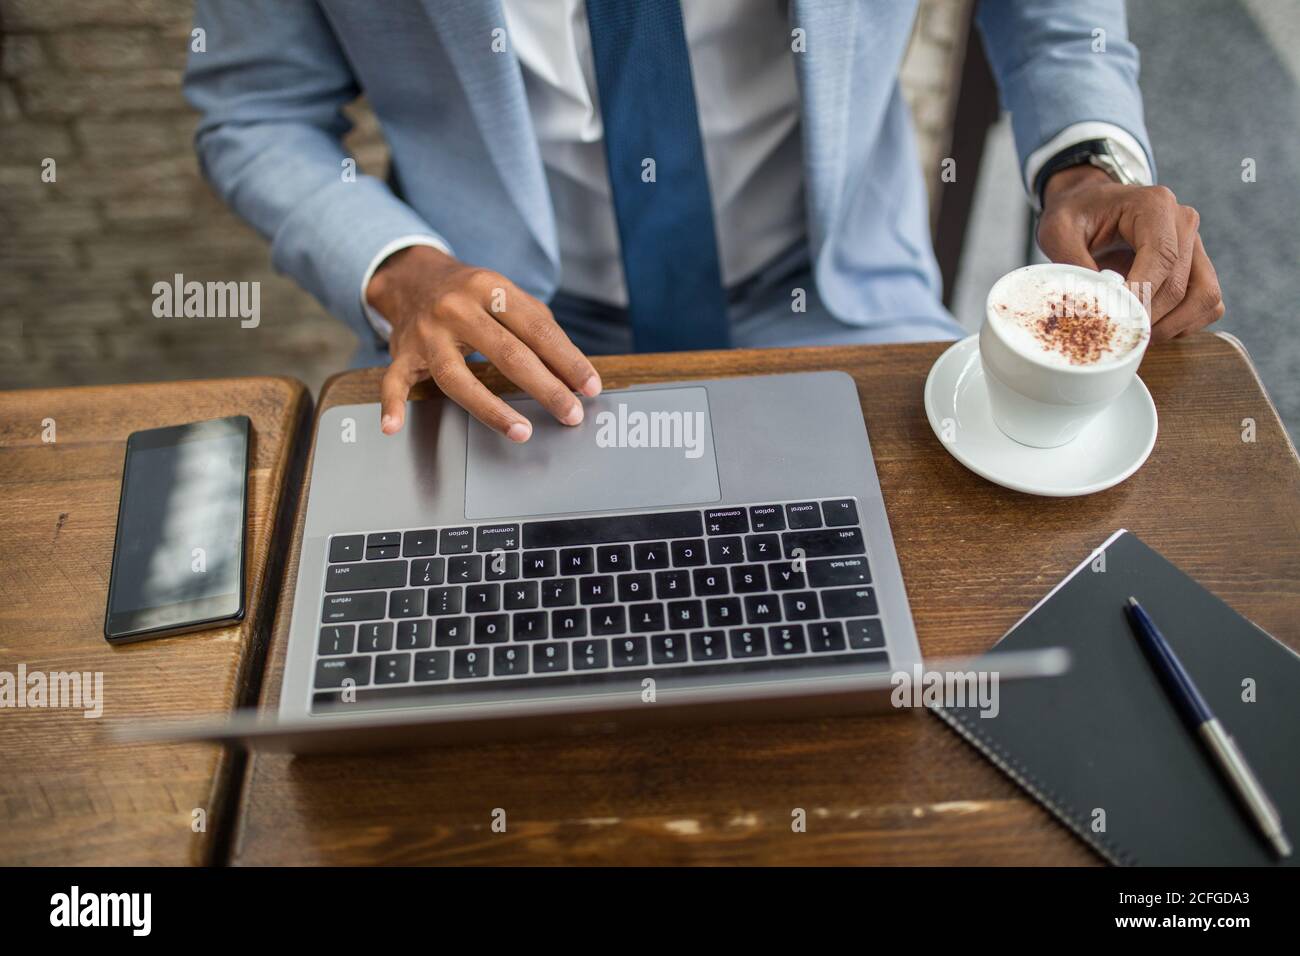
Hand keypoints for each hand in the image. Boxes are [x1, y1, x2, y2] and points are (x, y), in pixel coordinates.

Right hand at [368, 246, 600, 439]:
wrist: (411, 275)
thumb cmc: (472, 294)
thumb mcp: (506, 295)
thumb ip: (539, 329)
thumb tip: (573, 374)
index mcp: (490, 288)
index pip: (537, 329)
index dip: (567, 360)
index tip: (590, 387)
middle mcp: (456, 308)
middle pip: (506, 353)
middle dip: (544, 387)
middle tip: (570, 413)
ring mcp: (426, 332)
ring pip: (457, 376)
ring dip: (490, 408)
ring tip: (521, 431)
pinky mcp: (402, 353)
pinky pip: (394, 381)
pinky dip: (392, 405)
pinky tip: (393, 428)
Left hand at [1037, 165, 1224, 341]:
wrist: (1089, 205)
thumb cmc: (1075, 215)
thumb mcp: (1058, 231)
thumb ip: (1072, 263)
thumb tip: (1093, 304)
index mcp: (1155, 206)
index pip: (1162, 259)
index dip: (1141, 296)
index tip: (1115, 319)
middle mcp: (1184, 223)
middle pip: (1179, 286)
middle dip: (1147, 318)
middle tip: (1114, 335)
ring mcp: (1196, 246)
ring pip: (1204, 298)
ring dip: (1170, 327)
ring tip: (1133, 334)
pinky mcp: (1198, 268)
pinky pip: (1207, 305)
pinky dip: (1183, 325)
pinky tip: (1150, 327)